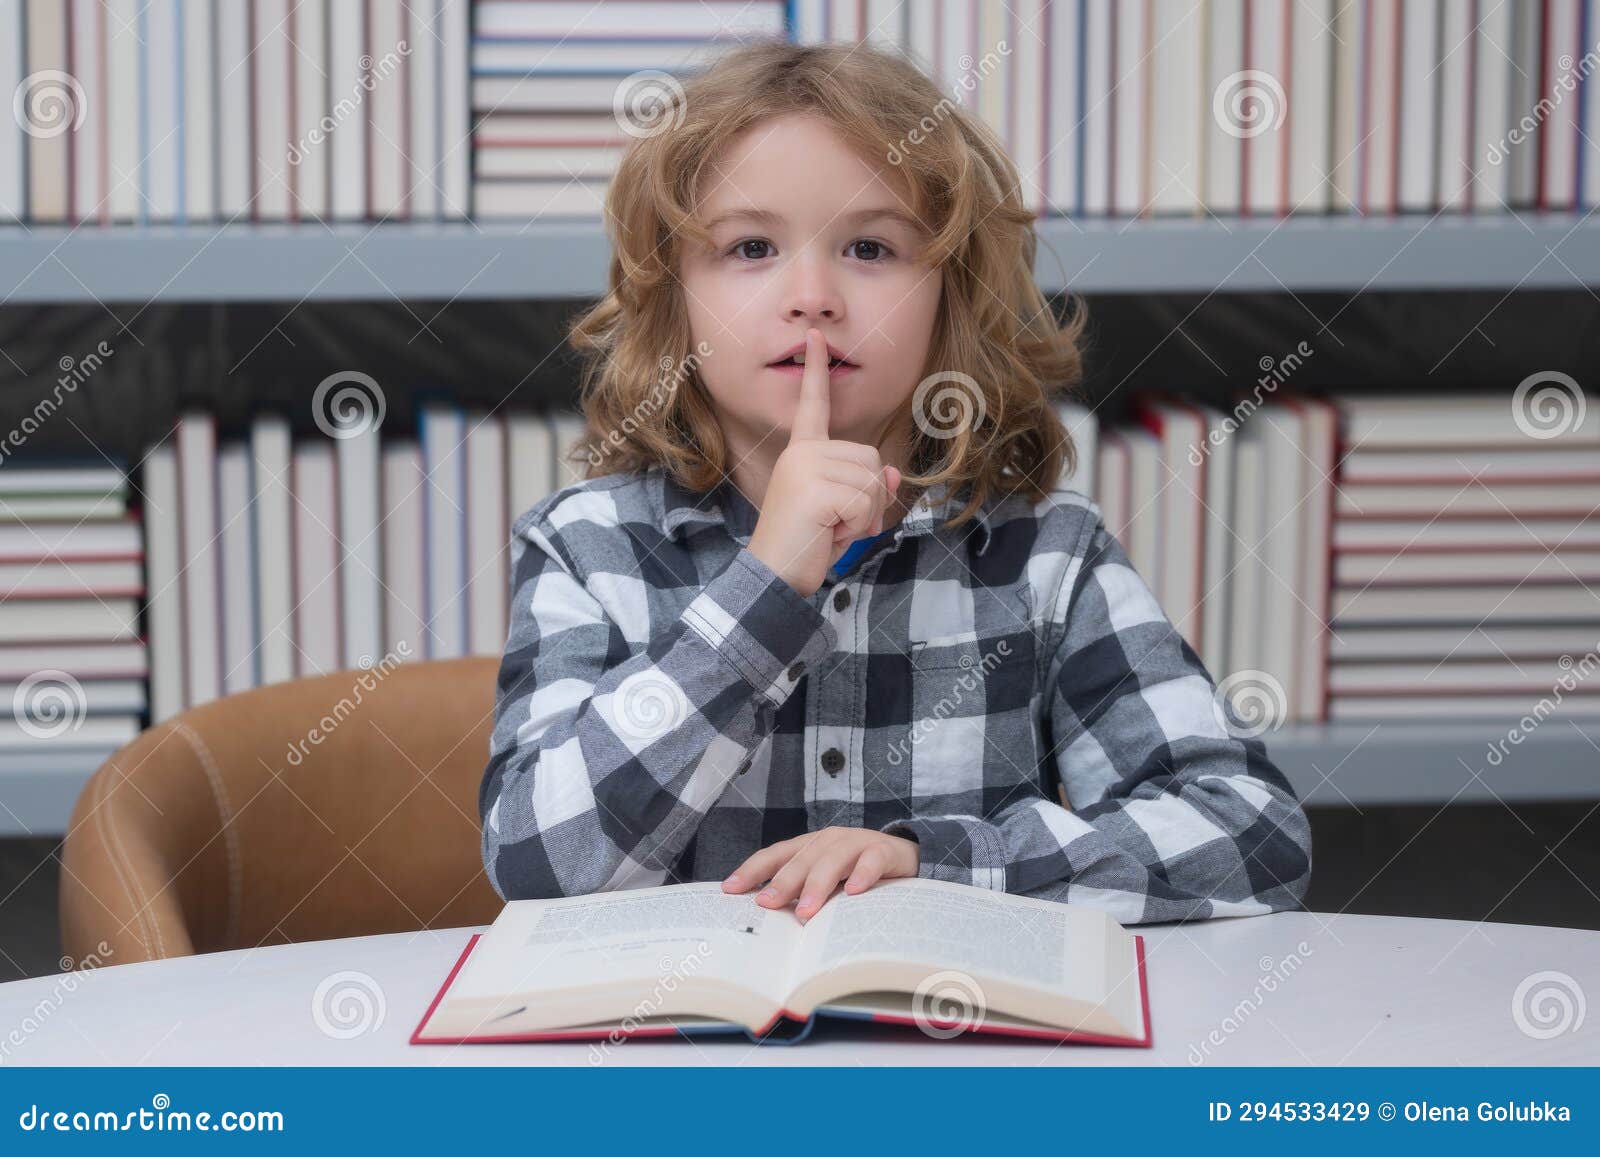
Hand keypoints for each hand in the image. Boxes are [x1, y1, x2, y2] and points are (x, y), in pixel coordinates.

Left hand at [721, 826, 920, 921]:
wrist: (905, 857)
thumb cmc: (856, 874)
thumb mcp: (827, 882)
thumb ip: (802, 894)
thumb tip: (768, 922)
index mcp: (809, 846)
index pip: (775, 855)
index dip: (752, 871)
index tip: (730, 889)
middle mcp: (829, 840)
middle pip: (802, 859)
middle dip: (783, 882)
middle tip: (768, 905)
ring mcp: (857, 842)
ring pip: (832, 860)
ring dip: (817, 885)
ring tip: (806, 911)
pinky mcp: (884, 850)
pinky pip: (871, 861)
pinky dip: (862, 875)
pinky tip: (853, 892)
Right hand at [746, 327, 902, 597]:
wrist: (773, 576)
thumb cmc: (805, 544)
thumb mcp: (842, 512)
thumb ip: (866, 488)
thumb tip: (893, 472)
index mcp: (802, 452)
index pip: (813, 405)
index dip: (816, 370)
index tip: (815, 336)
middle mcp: (802, 453)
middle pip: (871, 458)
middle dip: (868, 499)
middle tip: (836, 523)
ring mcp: (806, 467)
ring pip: (872, 480)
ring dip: (863, 515)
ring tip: (830, 528)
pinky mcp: (815, 489)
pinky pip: (865, 502)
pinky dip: (857, 526)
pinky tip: (829, 534)